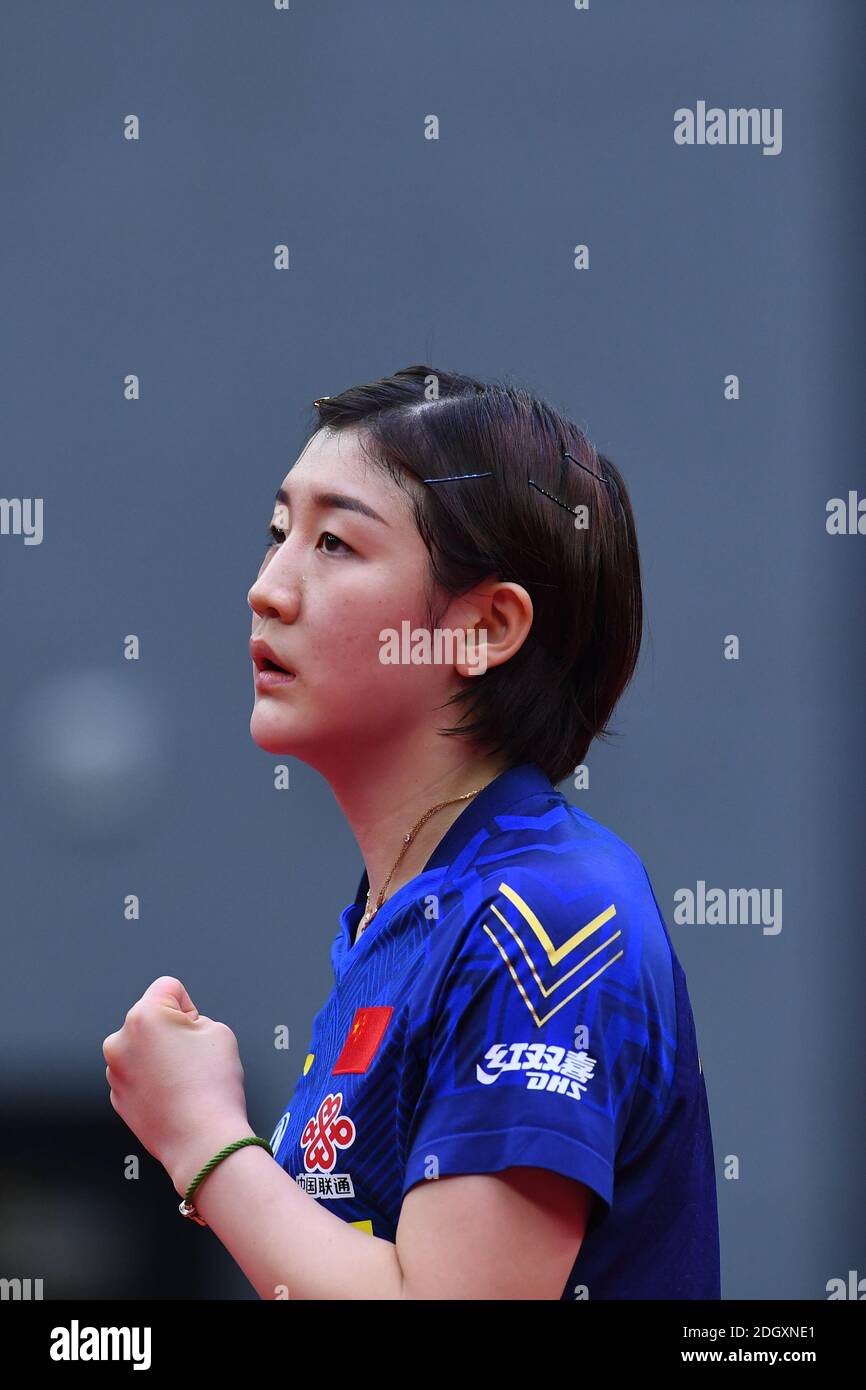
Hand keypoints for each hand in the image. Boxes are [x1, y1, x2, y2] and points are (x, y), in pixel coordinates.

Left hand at [102, 976, 253, 1194]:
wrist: (203, 1141)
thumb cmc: (212, 1088)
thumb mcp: (219, 1031)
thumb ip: (194, 1017)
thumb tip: (178, 1027)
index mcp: (144, 1016)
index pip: (169, 988)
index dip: (191, 1007)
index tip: (197, 1030)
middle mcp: (120, 1041)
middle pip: (153, 1018)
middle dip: (172, 1031)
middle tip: (193, 1057)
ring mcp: (115, 1071)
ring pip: (144, 1048)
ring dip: (160, 1056)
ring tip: (184, 1079)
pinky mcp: (117, 1096)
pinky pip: (138, 1074)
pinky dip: (153, 1079)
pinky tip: (173, 1094)